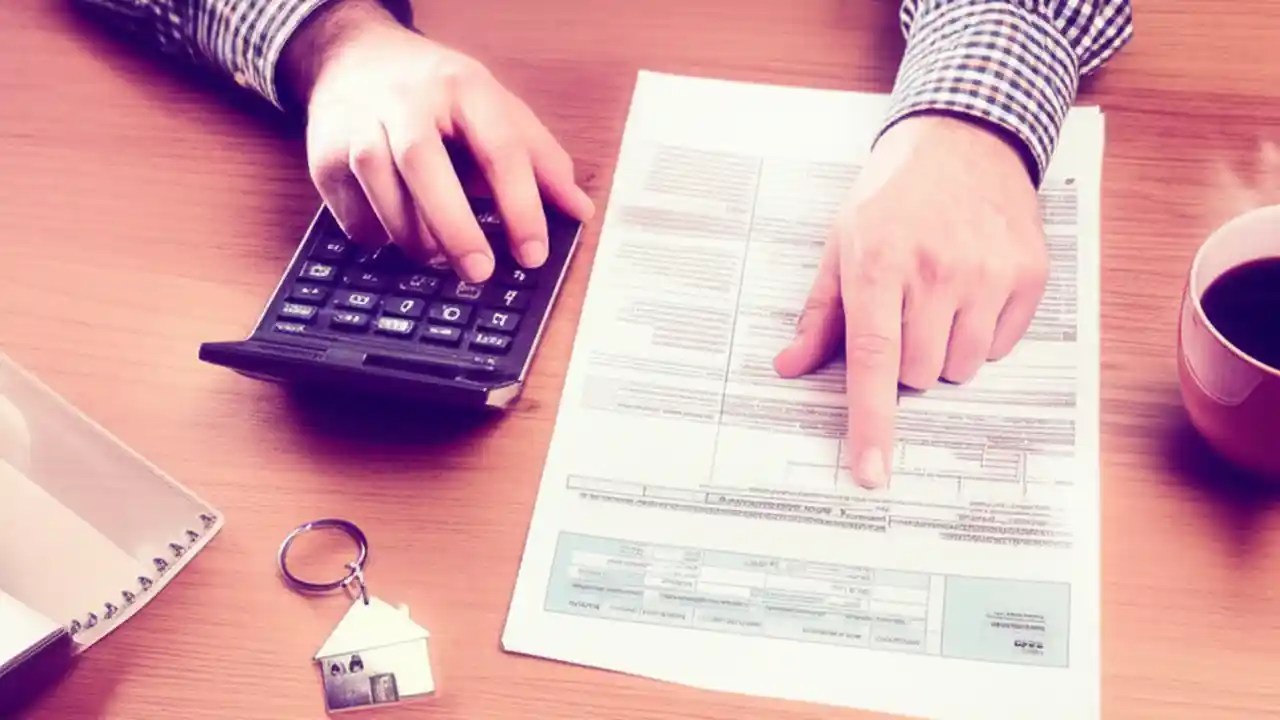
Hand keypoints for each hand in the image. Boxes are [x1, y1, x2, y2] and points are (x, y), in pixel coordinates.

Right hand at [280, 0, 593, 281]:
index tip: (533, 253)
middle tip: (480, 272)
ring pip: (383, 194)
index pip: (500, 148)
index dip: (521, 206)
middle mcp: (406, 101)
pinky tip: (401, 233)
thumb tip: (580, 211)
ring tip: (443, 258)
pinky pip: (355, 216)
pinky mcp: (323, 155)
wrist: (354, 58)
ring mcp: (358, 126)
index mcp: (464, 86)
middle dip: (455, 227)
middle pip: (425, 165)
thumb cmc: (437, 92)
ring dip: (417, 239)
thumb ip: (542, 160)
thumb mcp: (497, 110)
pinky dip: (381, 237)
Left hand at [773, 114, 1047, 488]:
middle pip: (919, 376)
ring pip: (962, 368)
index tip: (871, 472)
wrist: (964, 138)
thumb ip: (820, 313)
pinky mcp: (1029, 273)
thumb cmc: (891, 196)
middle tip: (904, 313)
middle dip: (906, 363)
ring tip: (938, 298)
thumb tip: (789, 367)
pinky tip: (973, 289)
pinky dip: (984, 334)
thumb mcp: (842, 244)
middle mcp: (935, 271)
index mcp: (878, 265)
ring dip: (945, 351)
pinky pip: (1003, 347)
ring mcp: (988, 272)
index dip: (870, 423)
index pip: (871, 362)